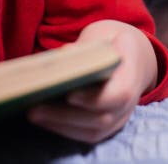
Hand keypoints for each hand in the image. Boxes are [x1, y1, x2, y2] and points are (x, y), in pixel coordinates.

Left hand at [27, 20, 157, 142]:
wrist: (134, 56)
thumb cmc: (114, 41)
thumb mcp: (104, 33)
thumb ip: (87, 44)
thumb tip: (64, 54)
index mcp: (131, 73)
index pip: (118, 93)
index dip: (94, 98)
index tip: (69, 95)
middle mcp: (129, 101)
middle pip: (101, 117)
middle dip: (65, 116)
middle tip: (34, 108)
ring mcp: (120, 116)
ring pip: (93, 131)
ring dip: (60, 125)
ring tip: (33, 114)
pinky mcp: (108, 124)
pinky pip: (88, 134)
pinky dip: (64, 129)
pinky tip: (43, 119)